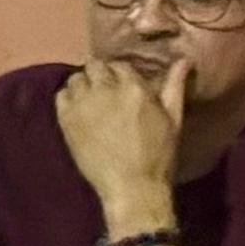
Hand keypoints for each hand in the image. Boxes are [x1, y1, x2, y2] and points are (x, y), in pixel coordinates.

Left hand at [55, 55, 190, 222]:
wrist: (131, 186)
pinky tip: (78, 109)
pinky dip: (68, 97)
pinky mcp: (66, 118)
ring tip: (91, 99)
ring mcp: (83, 103)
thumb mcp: (173, 119)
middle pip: (94, 66)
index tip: (120, 84)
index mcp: (134, 88)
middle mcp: (106, 90)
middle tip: (104, 90)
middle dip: (99, 74)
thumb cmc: (158, 154)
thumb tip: (184, 60)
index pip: (120, 64)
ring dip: (83, 84)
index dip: (119, 73)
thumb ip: (175, 86)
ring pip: (75, 78)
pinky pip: (60, 95)